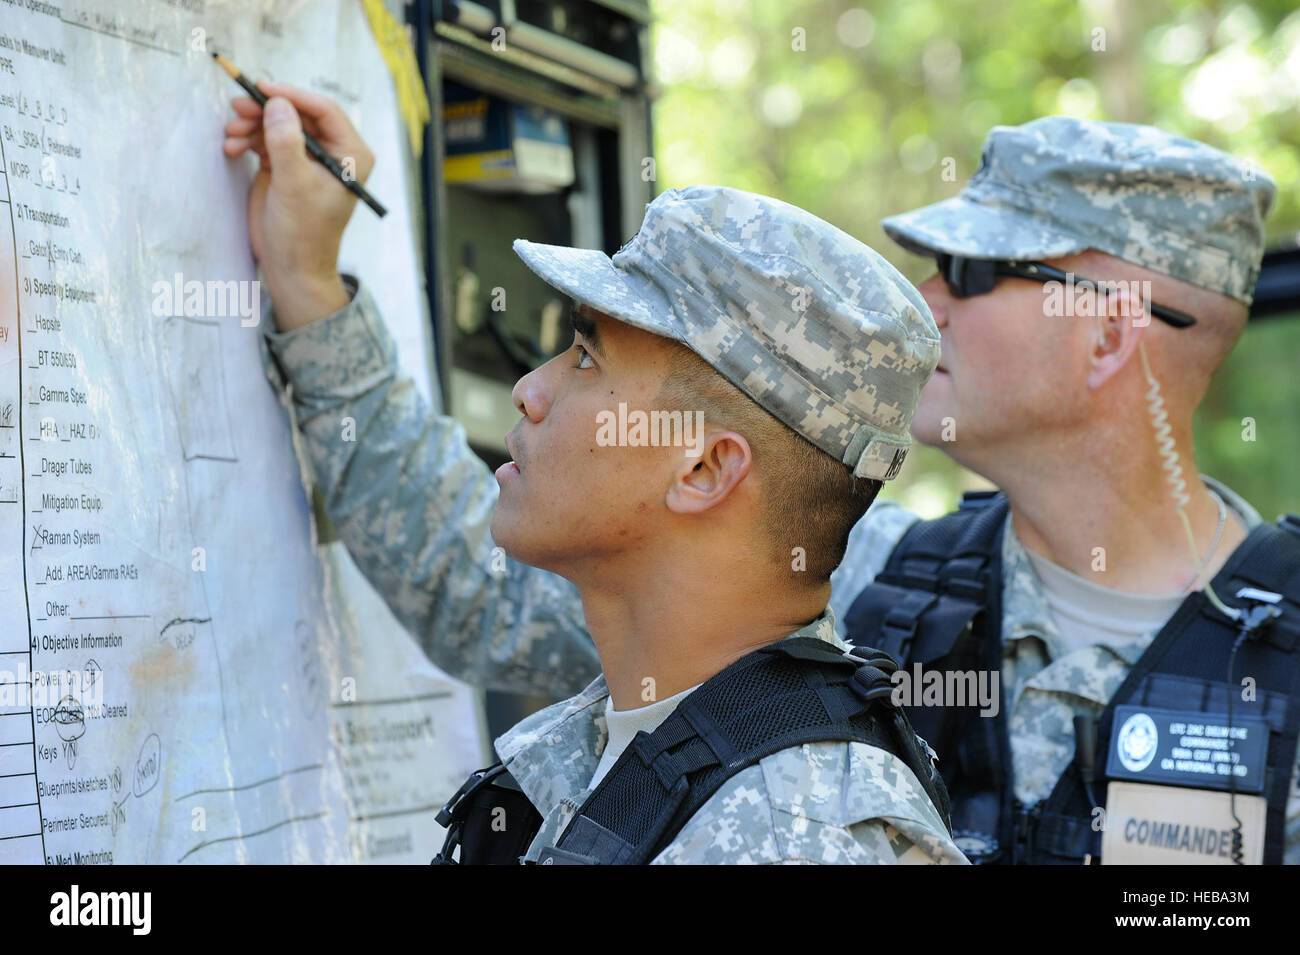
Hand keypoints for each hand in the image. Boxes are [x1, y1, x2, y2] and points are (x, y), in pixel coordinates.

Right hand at [222, 81, 375, 329]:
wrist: (292, 266)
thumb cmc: (304, 232)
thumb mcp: (295, 184)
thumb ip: (286, 142)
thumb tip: (278, 103)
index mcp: (350, 154)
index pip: (324, 111)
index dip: (292, 96)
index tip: (262, 88)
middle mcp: (333, 151)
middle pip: (298, 114)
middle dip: (266, 110)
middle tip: (237, 108)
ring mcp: (308, 158)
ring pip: (279, 124)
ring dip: (252, 125)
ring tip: (231, 134)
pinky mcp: (287, 166)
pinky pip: (267, 140)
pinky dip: (248, 140)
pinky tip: (232, 147)